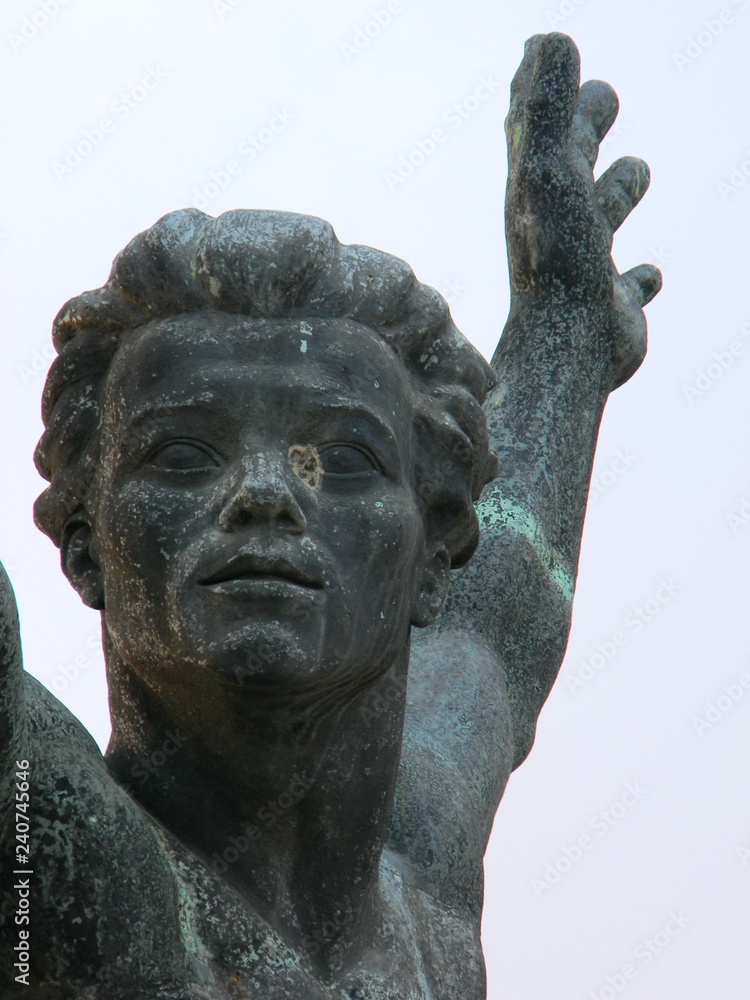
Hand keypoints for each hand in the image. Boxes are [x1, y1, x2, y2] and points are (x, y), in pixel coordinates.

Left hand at [504, 33, 661, 388]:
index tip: (546, 52)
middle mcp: (558, 225)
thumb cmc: (557, 259)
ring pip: (605, 216)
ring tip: (633, 173)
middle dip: (587, 129)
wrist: (566, 349)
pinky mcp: (612, 308)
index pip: (541, 125)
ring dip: (618, 192)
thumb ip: (546, 108)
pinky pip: (631, 287)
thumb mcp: (549, 172)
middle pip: (575, 163)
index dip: (545, 88)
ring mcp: (585, 266)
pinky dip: (640, 281)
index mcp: (539, 189)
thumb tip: (548, 38)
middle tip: (603, 102)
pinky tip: (647, 280)